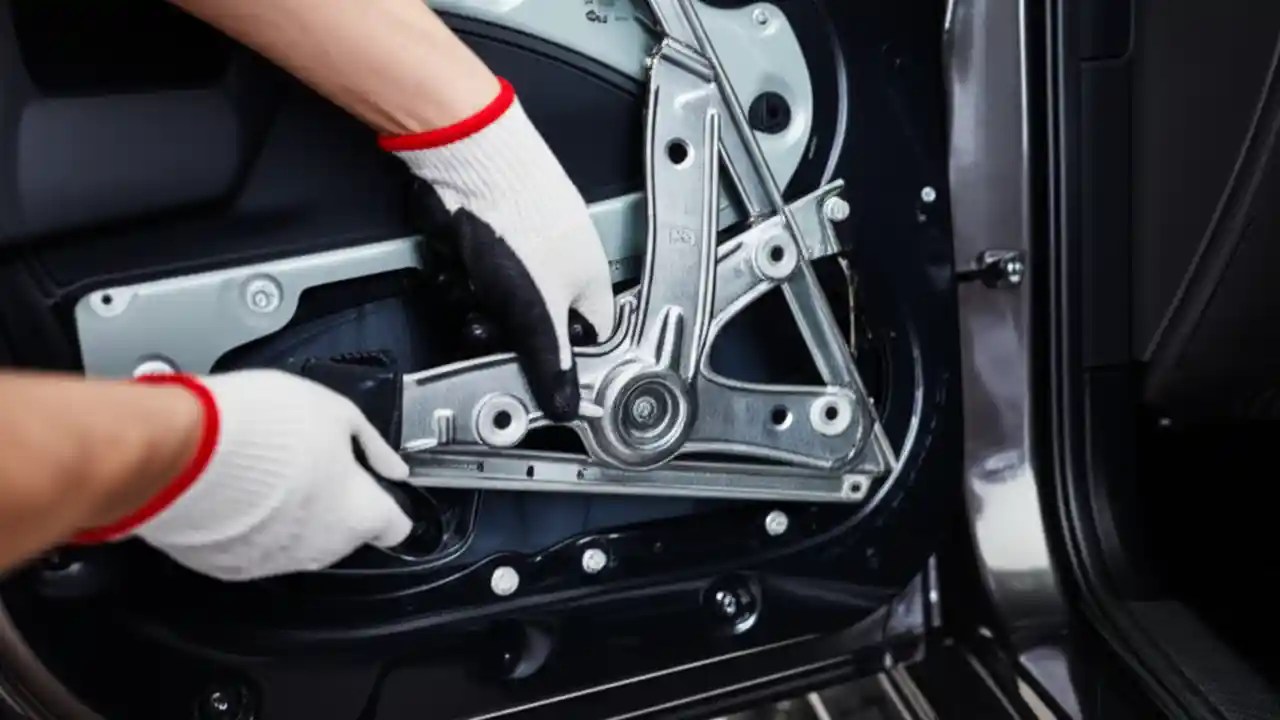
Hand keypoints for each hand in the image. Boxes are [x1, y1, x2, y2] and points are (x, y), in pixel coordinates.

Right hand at [123, 370, 412, 580]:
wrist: (181, 453)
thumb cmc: (272, 425)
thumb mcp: (335, 411)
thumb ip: (372, 445)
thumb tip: (395, 470)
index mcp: (358, 515)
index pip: (394, 527)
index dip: (386, 503)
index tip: (369, 483)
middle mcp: (322, 551)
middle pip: (343, 533)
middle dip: (333, 504)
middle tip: (307, 463)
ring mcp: (273, 565)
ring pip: (297, 543)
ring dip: (291, 517)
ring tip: (263, 474)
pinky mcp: (227, 569)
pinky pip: (252, 548)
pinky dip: (249, 528)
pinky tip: (230, 495)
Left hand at [382, 77, 614, 421]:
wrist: (467, 163)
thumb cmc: (517, 219)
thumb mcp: (536, 310)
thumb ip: (550, 361)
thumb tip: (566, 405)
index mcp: (588, 280)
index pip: (590, 337)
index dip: (567, 360)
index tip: (543, 376)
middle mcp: (558, 265)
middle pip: (535, 326)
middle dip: (507, 335)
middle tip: (491, 334)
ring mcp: (520, 251)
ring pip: (498, 307)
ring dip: (477, 310)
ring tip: (469, 298)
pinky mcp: (484, 241)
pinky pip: (472, 281)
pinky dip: (458, 284)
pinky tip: (454, 274)